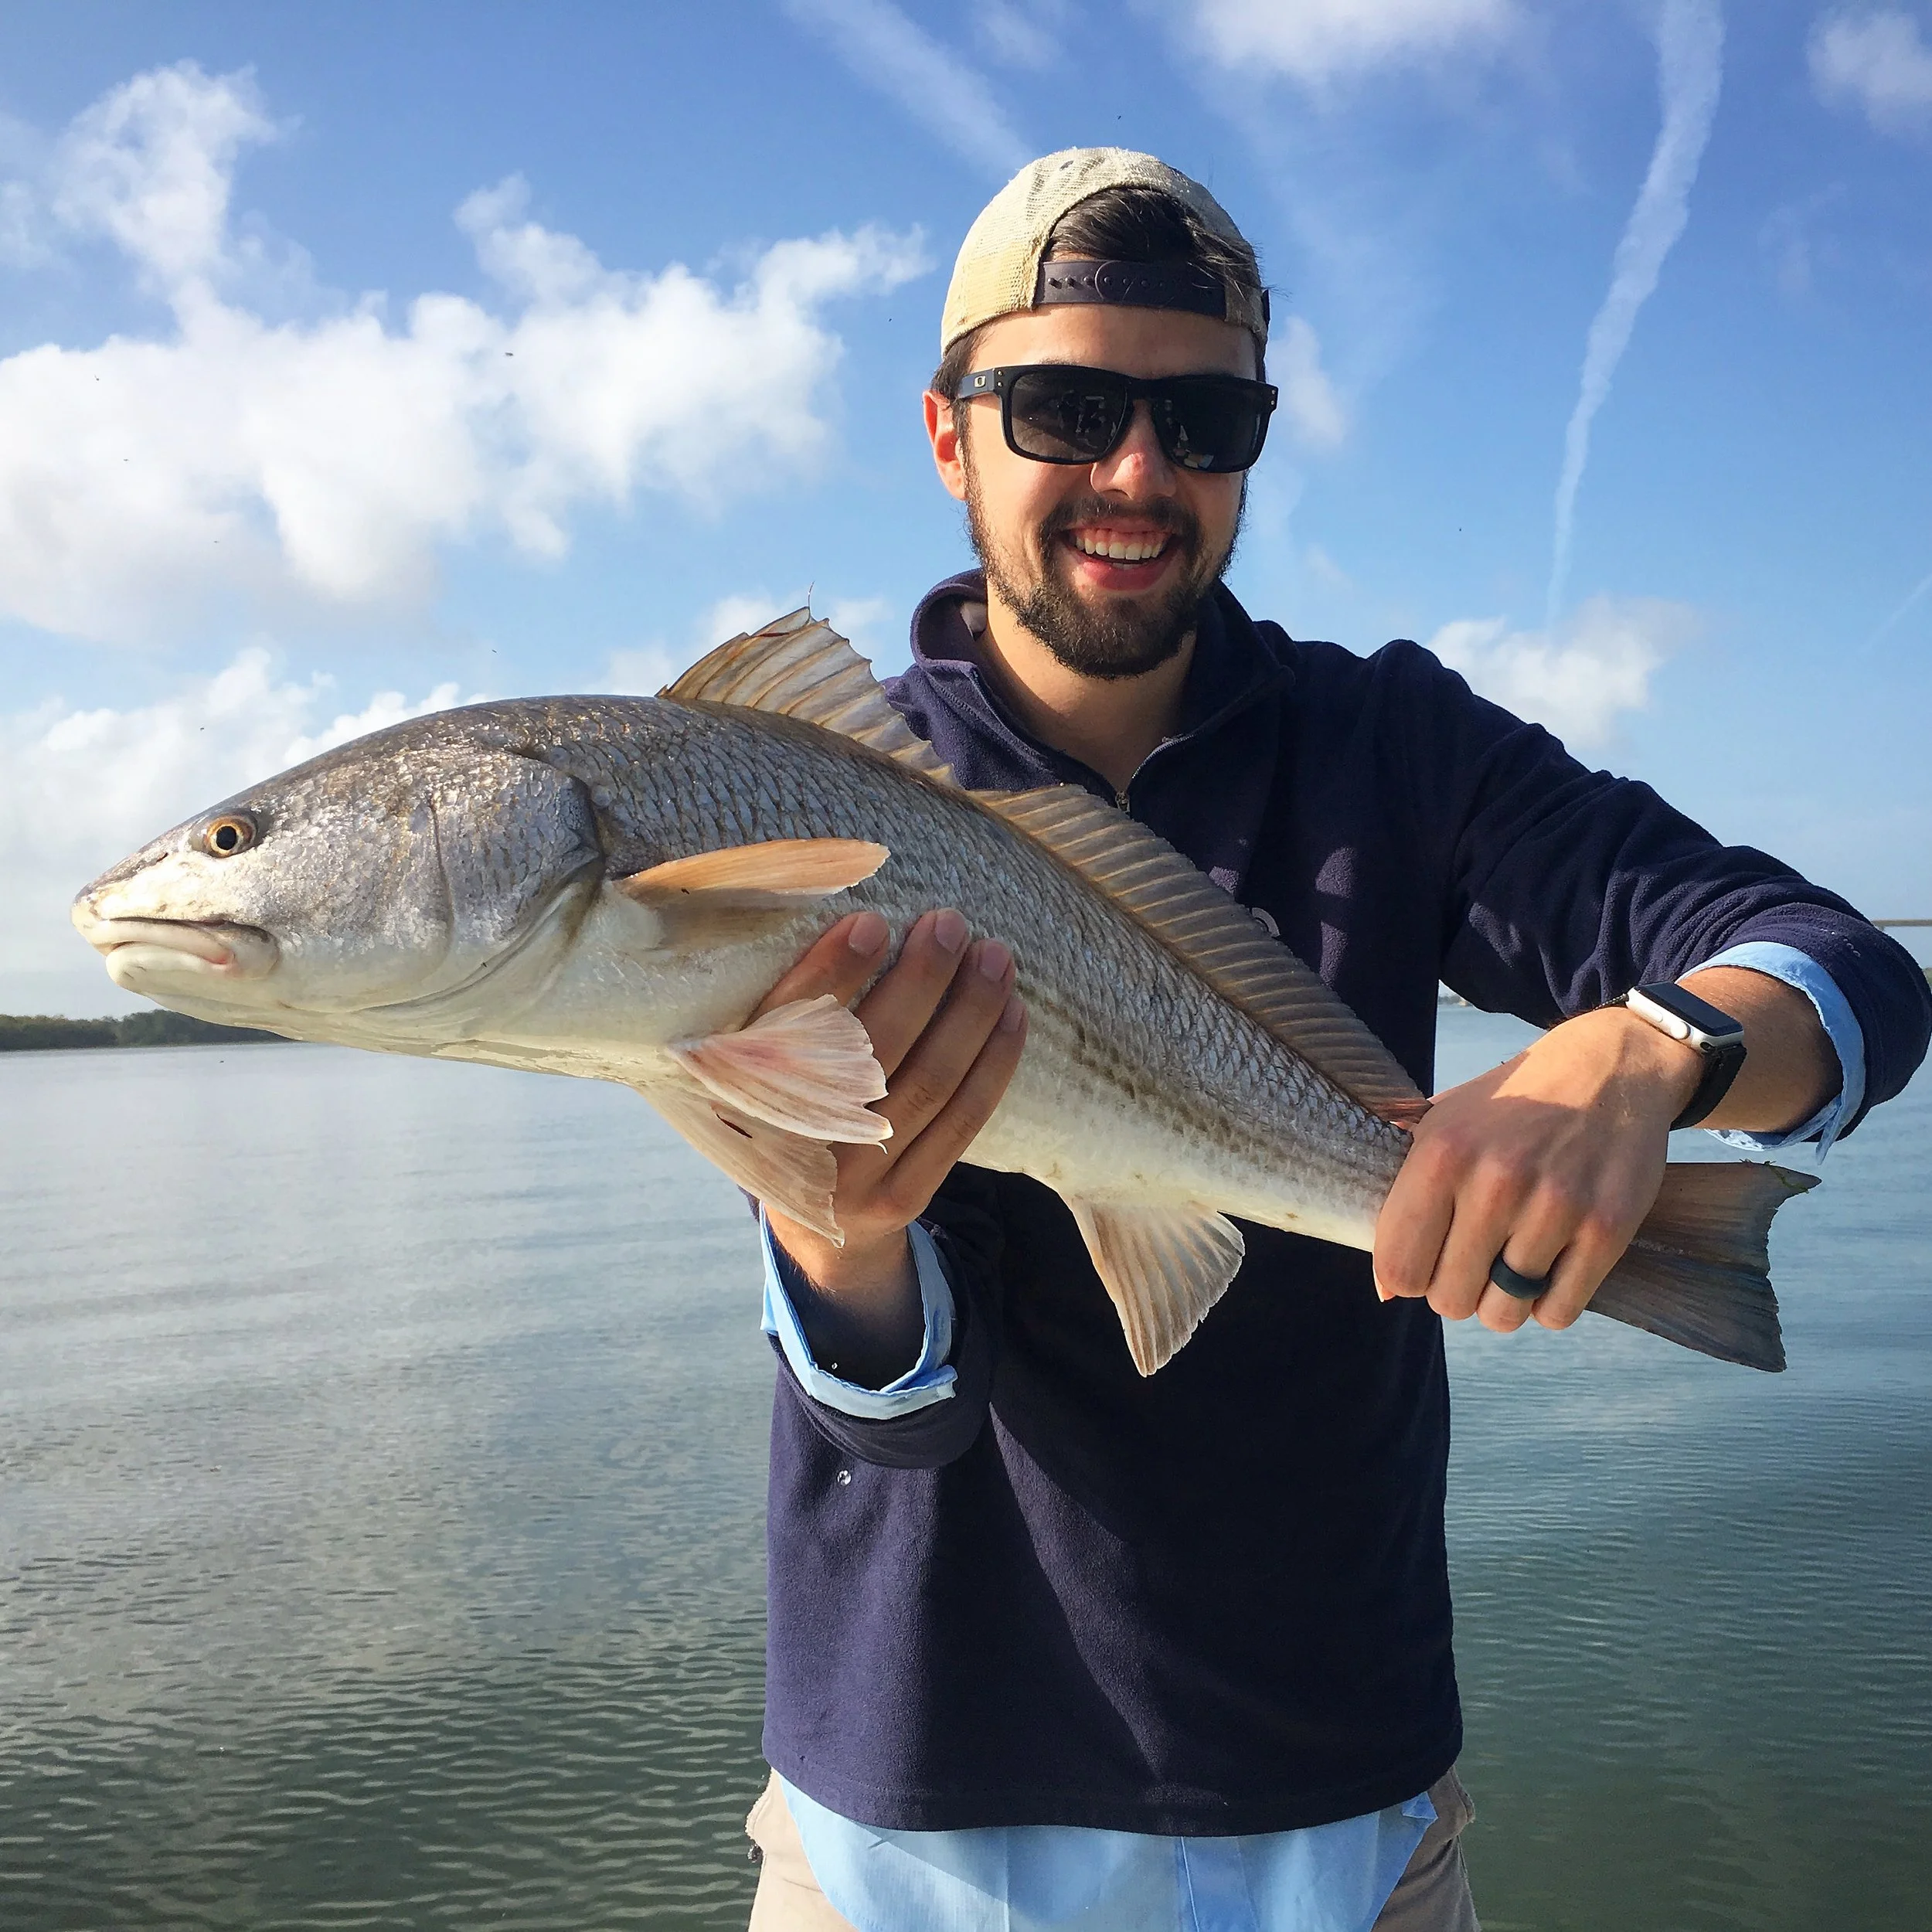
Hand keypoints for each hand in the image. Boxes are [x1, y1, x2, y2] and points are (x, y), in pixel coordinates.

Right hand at [760, 906, 1025, 1348]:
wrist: (810, 1221)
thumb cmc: (784, 1106)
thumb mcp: (751, 1065)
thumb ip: (782, 1009)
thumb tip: (846, 913)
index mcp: (741, 1098)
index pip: (787, 1029)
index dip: (830, 975)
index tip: (871, 922)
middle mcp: (795, 1143)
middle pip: (872, 1053)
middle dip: (920, 981)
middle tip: (950, 922)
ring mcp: (852, 1177)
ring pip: (928, 1083)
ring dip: (970, 1013)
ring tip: (994, 956)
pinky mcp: (902, 1197)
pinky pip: (961, 1123)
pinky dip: (993, 1066)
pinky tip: (1013, 1015)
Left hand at [1372, 1008, 1702, 1333]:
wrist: (1609, 1067)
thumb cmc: (1513, 1104)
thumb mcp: (1443, 1123)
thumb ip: (1404, 1197)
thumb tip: (1385, 1289)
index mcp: (1442, 1154)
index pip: (1399, 1268)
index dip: (1409, 1278)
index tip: (1428, 1261)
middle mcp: (1495, 1182)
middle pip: (1450, 1300)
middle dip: (1457, 1291)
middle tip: (1474, 1263)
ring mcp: (1555, 1207)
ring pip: (1504, 1314)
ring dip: (1504, 1302)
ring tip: (1510, 1268)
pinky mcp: (1607, 1228)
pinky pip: (1558, 1313)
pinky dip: (1550, 1304)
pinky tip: (1550, 1270)